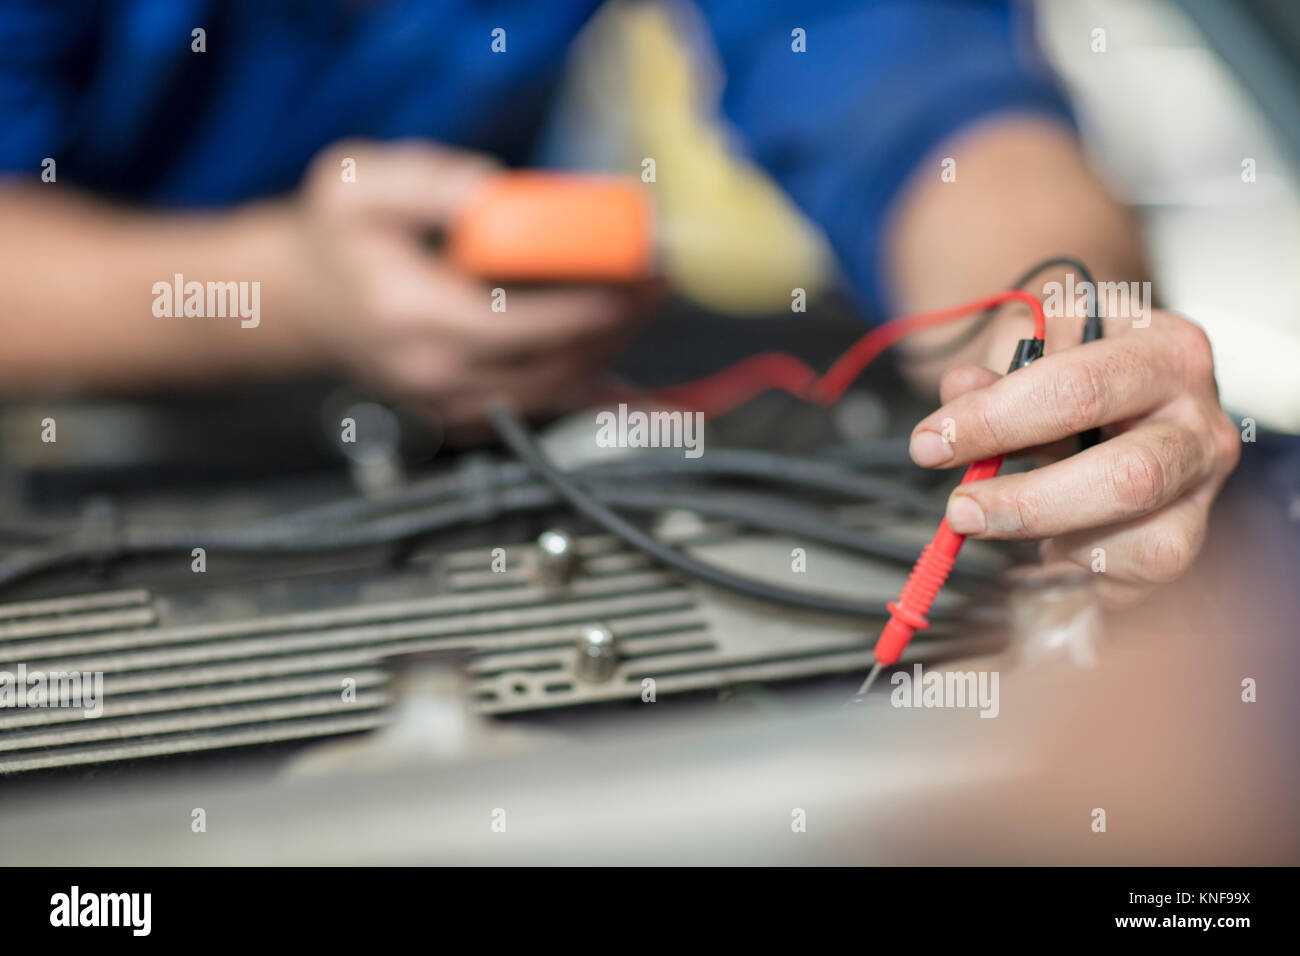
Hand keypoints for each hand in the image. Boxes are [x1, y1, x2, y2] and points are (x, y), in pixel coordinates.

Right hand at [288, 139, 644, 421]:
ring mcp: (450, 403)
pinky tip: (633, 370)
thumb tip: (488, 186)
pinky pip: (541, 408)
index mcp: (409, 317)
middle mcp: (432, 373)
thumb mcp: (356, 185)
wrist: (306, 303)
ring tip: (648, 302)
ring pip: (552, 391)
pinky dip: (589, 386)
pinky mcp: (466, 414)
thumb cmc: (337, 242)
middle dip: (612, 324)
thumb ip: (421, 181)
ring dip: (608, 349)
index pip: (510, 324)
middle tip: (657, 282)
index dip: (578, 307)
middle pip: (546, 363)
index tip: (628, 281)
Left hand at [907, 310, 1240, 603]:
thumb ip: (993, 375)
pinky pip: (1130, 571)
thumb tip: (960, 392)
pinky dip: (1072, 561)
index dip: (996, 421)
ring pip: (1135, 541)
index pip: (1078, 388)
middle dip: (1027, 503)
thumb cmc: (1069, 375)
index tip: (932, 443)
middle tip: (960, 510)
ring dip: (1049, 538)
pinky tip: (1046, 538)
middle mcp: (1199, 421)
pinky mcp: (1184, 541)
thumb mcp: (1029, 353)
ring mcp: (1200, 488)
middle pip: (1126, 477)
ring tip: (1001, 518)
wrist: (1116, 402)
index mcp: (1165, 350)